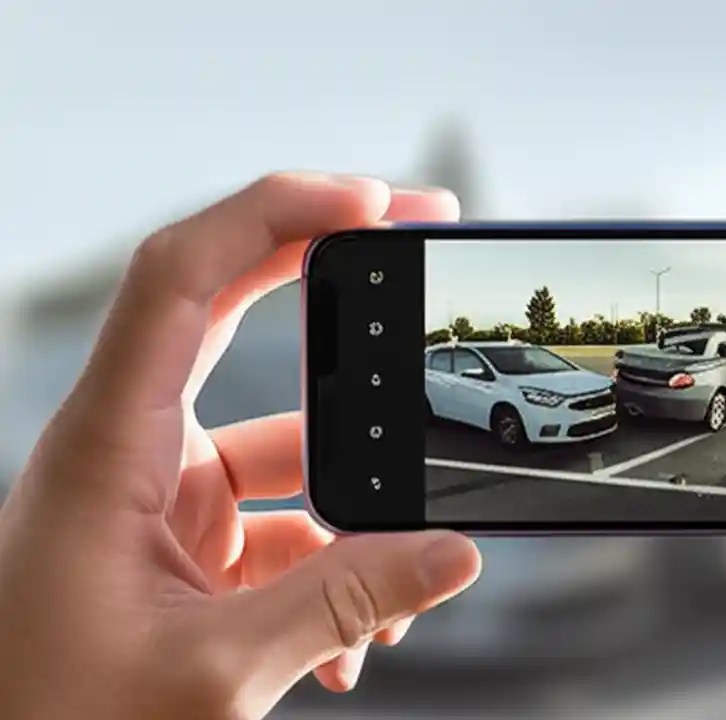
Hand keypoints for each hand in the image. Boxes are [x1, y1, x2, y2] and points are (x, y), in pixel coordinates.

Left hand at [0, 174, 481, 718]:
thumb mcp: (213, 670)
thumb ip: (344, 604)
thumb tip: (452, 554)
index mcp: (107, 447)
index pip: (183, 278)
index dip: (277, 216)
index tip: (373, 205)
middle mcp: (130, 451)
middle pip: (235, 315)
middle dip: (335, 285)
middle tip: (417, 255)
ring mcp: (160, 498)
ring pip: (289, 450)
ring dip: (356, 506)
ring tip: (397, 581)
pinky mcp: (188, 547)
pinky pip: (286, 524)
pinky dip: (334, 567)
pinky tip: (350, 643)